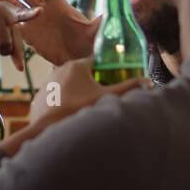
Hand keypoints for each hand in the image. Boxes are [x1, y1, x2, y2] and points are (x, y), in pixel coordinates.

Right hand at [0, 0, 100, 65]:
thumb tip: (108, 15)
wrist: (78, 60)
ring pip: (16, 4)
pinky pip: (14, 21)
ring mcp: (36, 21)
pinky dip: (3, 14)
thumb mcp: (94, 32)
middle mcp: (44, 10)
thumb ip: (98, 23)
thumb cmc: (89, 45)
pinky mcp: (30, 34)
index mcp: (58, 5)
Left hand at [29, 58, 148, 122]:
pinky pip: (57, 95)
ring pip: (70, 85)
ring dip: (78, 93)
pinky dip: (64, 102)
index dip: (108, 72)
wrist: (46, 127)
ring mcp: (49, 81)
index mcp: (77, 65)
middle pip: (84, 74)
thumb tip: (148, 82)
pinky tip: (70, 114)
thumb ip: (127, 88)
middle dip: (93, 84)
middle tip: (101, 98)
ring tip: (86, 108)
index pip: (98, 62)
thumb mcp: (105, 98)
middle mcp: (60, 68)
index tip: (113, 82)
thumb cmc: (76, 110)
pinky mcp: (41, 94)